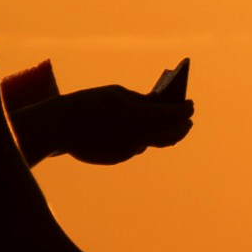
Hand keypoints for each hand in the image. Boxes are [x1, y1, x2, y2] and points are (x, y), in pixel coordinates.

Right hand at [43, 68, 193, 166]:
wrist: (59, 126)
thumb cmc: (89, 103)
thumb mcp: (118, 94)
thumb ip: (140, 101)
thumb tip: (155, 106)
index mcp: (143, 116)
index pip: (174, 114)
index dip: (185, 109)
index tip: (191, 105)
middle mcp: (140, 137)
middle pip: (169, 135)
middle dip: (181, 127)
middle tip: (188, 121)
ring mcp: (128, 150)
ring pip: (149, 141)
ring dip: (159, 133)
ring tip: (167, 125)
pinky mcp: (116, 157)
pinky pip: (132, 145)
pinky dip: (136, 137)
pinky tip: (137, 131)